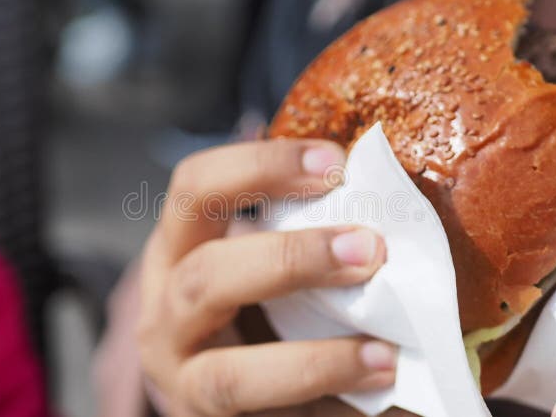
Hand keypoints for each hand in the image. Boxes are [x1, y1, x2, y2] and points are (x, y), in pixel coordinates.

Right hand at [136, 139, 407, 415]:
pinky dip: (327, 406)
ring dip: (314, 363)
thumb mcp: (263, 260)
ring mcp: (183, 380)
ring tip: (384, 353)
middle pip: (206, 276)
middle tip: (369, 250)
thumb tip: (390, 191)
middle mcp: (165, 311)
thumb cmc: (257, 306)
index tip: (334, 163)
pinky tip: (378, 386)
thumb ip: (302, 229)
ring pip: (228, 376)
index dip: (260, 168)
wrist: (228, 387)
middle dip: (292, 260)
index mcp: (178, 249)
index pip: (196, 189)